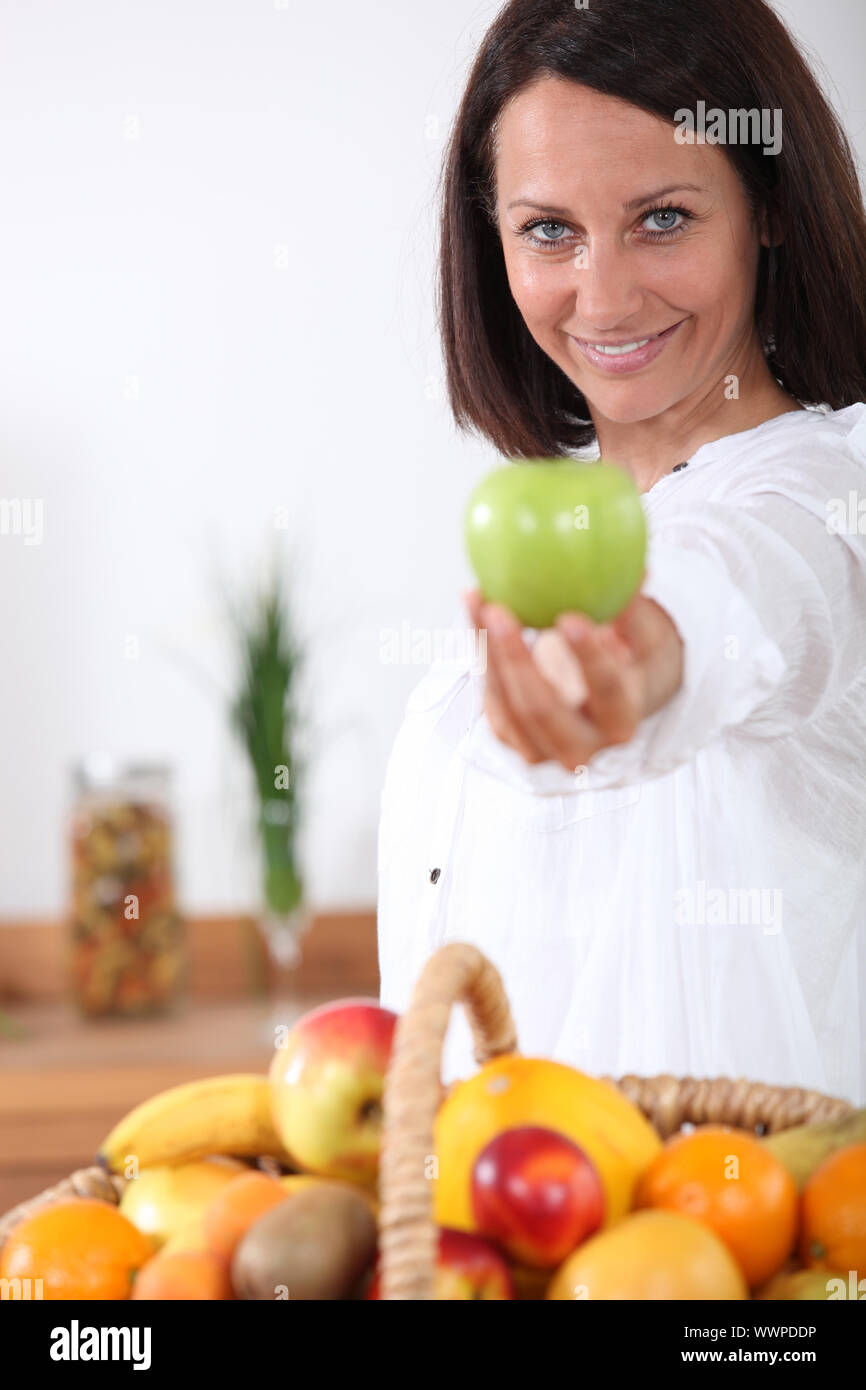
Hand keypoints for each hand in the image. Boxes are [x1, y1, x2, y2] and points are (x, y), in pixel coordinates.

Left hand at [464, 588, 683, 771]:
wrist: (606, 707)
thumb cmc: (629, 665)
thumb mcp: (644, 643)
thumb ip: (635, 614)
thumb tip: (638, 571)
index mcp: (621, 724)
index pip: (607, 693)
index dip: (589, 659)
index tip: (570, 617)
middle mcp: (579, 748)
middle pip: (542, 709)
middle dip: (516, 661)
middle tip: (500, 611)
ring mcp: (539, 750)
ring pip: (506, 704)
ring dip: (487, 652)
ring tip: (479, 600)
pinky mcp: (509, 736)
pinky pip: (489, 695)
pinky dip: (479, 651)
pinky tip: (475, 608)